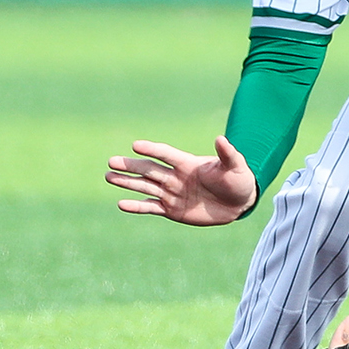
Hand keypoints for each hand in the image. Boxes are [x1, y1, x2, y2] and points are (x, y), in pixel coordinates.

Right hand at [106, 137, 258, 225]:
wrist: (238, 204)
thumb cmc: (239, 181)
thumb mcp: (237, 167)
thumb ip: (227, 154)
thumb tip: (221, 139)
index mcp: (188, 163)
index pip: (166, 154)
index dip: (152, 149)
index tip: (136, 145)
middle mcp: (176, 177)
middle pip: (149, 170)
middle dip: (131, 166)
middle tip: (111, 161)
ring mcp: (172, 193)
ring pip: (145, 187)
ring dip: (127, 183)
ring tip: (108, 177)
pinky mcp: (172, 210)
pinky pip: (151, 207)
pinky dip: (136, 206)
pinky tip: (121, 203)